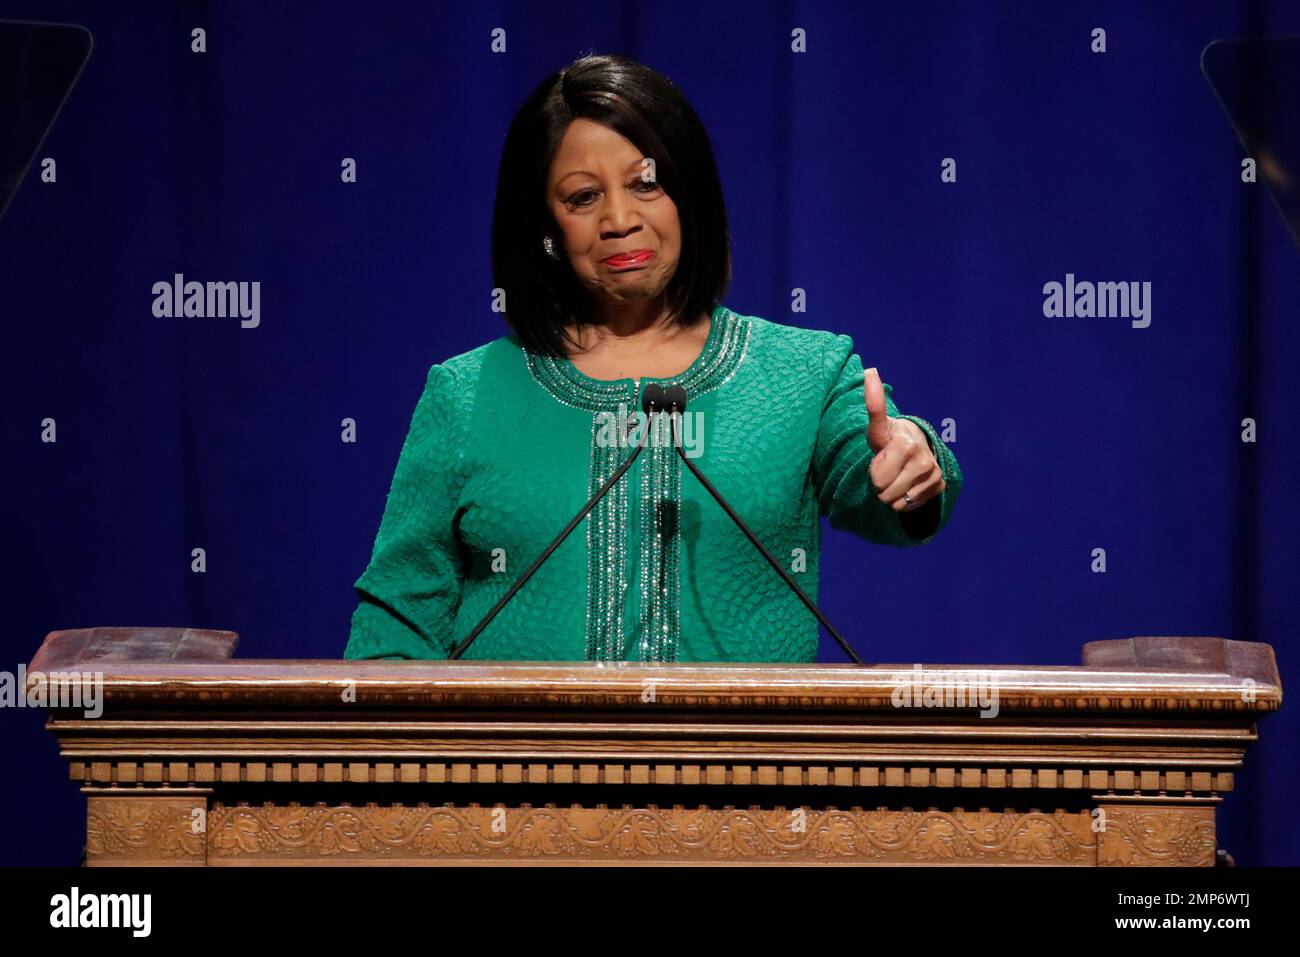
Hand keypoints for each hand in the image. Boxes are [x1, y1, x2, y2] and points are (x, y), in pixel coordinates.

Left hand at [864, 367, 945, 511]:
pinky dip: (903, 500)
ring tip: (896, 476)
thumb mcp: (878, 426)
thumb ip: (874, 404)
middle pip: (884, 494)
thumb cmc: (890, 438)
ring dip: (890, 494)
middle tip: (887, 468)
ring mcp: (933, 474)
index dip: (874, 471)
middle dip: (880, 484)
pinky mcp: (939, 486)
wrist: (915, 445)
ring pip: (896, 503)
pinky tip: (906, 484)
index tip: (882, 457)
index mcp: (906, 444)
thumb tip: (869, 369)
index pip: (878, 479)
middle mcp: (924, 460)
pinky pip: (908, 507)